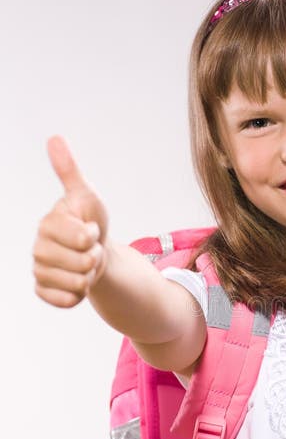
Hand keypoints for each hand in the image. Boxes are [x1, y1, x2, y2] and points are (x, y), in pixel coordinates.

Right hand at [33, 136, 109, 307]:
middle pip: (82, 263)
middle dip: (95, 258)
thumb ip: (69, 170)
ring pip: (77, 283)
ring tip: (84, 264)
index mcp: (47, 224)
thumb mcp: (86, 195)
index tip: (89, 229)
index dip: (94, 236)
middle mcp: (37, 248)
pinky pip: (66, 301)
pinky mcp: (43, 290)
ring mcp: (39, 270)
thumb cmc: (90, 221)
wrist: (94, 251)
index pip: (82, 238)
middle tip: (89, 249)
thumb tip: (55, 138)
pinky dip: (78, 295)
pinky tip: (76, 282)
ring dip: (89, 276)